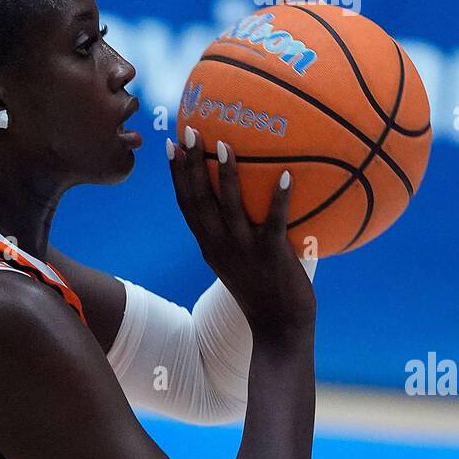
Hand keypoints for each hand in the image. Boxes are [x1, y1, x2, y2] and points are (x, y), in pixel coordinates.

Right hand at [167, 129, 315, 349]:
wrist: (278, 328)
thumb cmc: (265, 291)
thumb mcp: (241, 261)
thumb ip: (239, 234)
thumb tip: (251, 199)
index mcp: (210, 247)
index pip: (186, 206)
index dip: (177, 175)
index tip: (171, 145)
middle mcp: (220, 247)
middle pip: (199, 201)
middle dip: (191, 165)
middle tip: (189, 131)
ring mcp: (244, 252)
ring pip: (230, 208)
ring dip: (227, 174)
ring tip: (225, 143)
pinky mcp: (272, 257)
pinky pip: (274, 222)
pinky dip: (279, 198)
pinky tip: (286, 174)